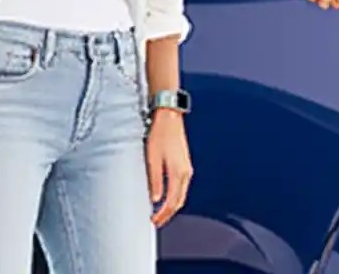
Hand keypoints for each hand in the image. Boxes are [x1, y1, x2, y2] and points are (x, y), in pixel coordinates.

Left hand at [146, 109, 192, 227]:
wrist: (169, 117)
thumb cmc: (160, 134)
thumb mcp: (152, 159)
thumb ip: (154, 180)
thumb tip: (155, 199)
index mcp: (178, 173)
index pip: (172, 202)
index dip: (163, 214)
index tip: (154, 221)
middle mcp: (185, 172)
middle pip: (179, 201)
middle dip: (168, 214)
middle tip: (157, 221)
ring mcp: (186, 168)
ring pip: (181, 194)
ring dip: (172, 205)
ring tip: (160, 212)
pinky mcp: (184, 163)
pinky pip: (181, 186)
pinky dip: (175, 195)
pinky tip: (166, 195)